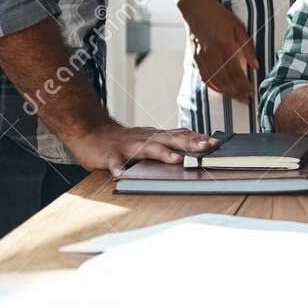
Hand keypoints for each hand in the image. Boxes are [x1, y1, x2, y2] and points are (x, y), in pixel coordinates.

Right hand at [62, 119, 219, 174]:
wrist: (91, 133)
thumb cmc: (124, 140)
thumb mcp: (149, 138)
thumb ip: (169, 140)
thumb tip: (195, 142)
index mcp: (155, 137)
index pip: (180, 136)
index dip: (198, 139)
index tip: (215, 143)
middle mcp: (145, 139)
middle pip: (171, 140)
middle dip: (190, 144)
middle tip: (206, 147)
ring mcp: (128, 146)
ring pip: (147, 149)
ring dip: (163, 154)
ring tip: (177, 160)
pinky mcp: (110, 155)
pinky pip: (114, 162)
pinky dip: (118, 168)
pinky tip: (121, 174)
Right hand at [181, 0, 258, 101]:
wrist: (195, 8)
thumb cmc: (219, 15)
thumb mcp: (238, 27)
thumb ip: (247, 47)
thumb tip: (256, 66)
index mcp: (225, 45)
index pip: (236, 72)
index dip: (244, 85)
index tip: (252, 92)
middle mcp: (212, 53)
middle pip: (226, 80)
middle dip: (237, 92)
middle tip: (246, 100)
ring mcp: (202, 57)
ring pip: (215, 81)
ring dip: (227, 92)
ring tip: (237, 97)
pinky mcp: (195, 58)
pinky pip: (205, 77)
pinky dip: (214, 86)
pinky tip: (222, 90)